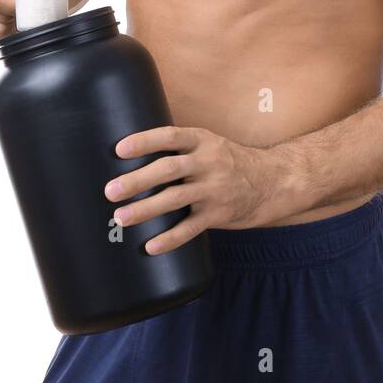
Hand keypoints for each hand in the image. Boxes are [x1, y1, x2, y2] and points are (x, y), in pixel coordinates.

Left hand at [104, 126, 282, 253]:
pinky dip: (170, 239)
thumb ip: (180, 148)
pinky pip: (191, 228)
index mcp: (203, 140)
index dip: (144, 141)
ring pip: (175, 199)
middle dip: (137, 180)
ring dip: (145, 209)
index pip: (170, 136)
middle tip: (111, 190)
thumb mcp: (209, 144)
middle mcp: (209, 162)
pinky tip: (150, 246)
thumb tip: (133, 153)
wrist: (272, 181)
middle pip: (168, 169)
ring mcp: (215, 189)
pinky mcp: (219, 214)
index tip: (119, 150)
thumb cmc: (229, 161)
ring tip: (120, 217)